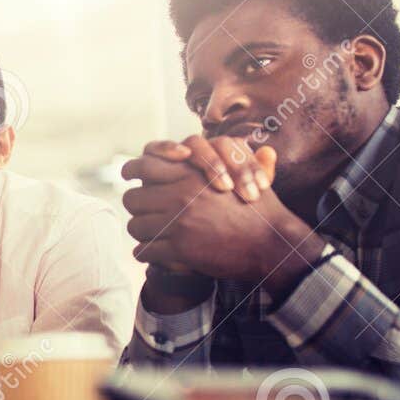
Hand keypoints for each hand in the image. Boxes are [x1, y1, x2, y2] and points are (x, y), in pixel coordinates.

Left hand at [121, 149, 321, 296]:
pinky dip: (146, 254)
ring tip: (151, 236)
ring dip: (141, 232)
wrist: (271, 244)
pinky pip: (145, 250)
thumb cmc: (260, 209)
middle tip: (145, 214)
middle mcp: (179, 195)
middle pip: (132, 199)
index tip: (129, 178)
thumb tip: (228, 146)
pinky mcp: (179, 248)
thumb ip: (230, 157)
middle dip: (137, 208)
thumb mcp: (246, 172)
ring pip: (135, 226)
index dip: (132, 171)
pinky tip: (153, 254)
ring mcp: (177, 222)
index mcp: (190, 174)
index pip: (144, 165)